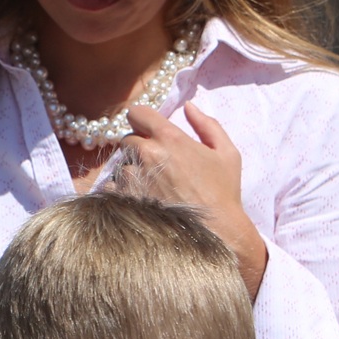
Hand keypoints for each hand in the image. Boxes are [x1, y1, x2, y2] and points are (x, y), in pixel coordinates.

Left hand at [119, 102, 268, 294]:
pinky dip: (123, 192)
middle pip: (127, 140)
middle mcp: (147, 155)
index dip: (140, 118)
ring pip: (121, 166)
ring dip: (132, 172)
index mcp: (170, 138)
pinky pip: (113, 188)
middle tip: (156, 164)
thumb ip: (207, 125)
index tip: (145, 127)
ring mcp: (133, 178)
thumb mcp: (226, 152)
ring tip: (153, 188)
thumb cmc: (223, 192)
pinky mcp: (123, 200)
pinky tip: (143, 201)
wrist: (214, 232)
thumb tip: (188, 106)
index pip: (137, 113)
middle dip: (138, 148)